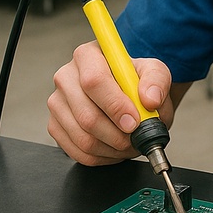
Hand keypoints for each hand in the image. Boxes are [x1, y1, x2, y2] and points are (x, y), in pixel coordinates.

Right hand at [47, 41, 173, 166]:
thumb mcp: (155, 72)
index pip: (94, 81)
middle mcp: (66, 77)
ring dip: (113, 148)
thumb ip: (157, 81)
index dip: (115, 105)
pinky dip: (102, 157)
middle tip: (136, 137)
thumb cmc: (137, 81)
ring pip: (83, 138)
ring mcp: (57, 103)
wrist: (129, 95)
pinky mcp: (56, 126)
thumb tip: (150, 99)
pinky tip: (116, 148)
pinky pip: (78, 152)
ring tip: (130, 143)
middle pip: (86, 115)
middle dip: (117, 135)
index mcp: (87, 56)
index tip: (134, 121)